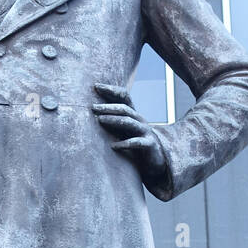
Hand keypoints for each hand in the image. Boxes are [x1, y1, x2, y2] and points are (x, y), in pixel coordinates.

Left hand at [92, 83, 171, 199]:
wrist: (156, 160)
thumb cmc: (135, 144)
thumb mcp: (124, 130)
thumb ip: (112, 121)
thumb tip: (91, 112)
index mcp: (133, 114)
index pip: (123, 96)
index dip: (111, 90)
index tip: (96, 86)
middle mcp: (140, 120)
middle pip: (124, 108)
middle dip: (108, 107)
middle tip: (93, 108)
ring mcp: (145, 132)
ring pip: (129, 122)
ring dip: (113, 120)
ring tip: (99, 120)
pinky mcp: (149, 145)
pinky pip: (136, 143)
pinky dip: (124, 144)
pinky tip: (113, 146)